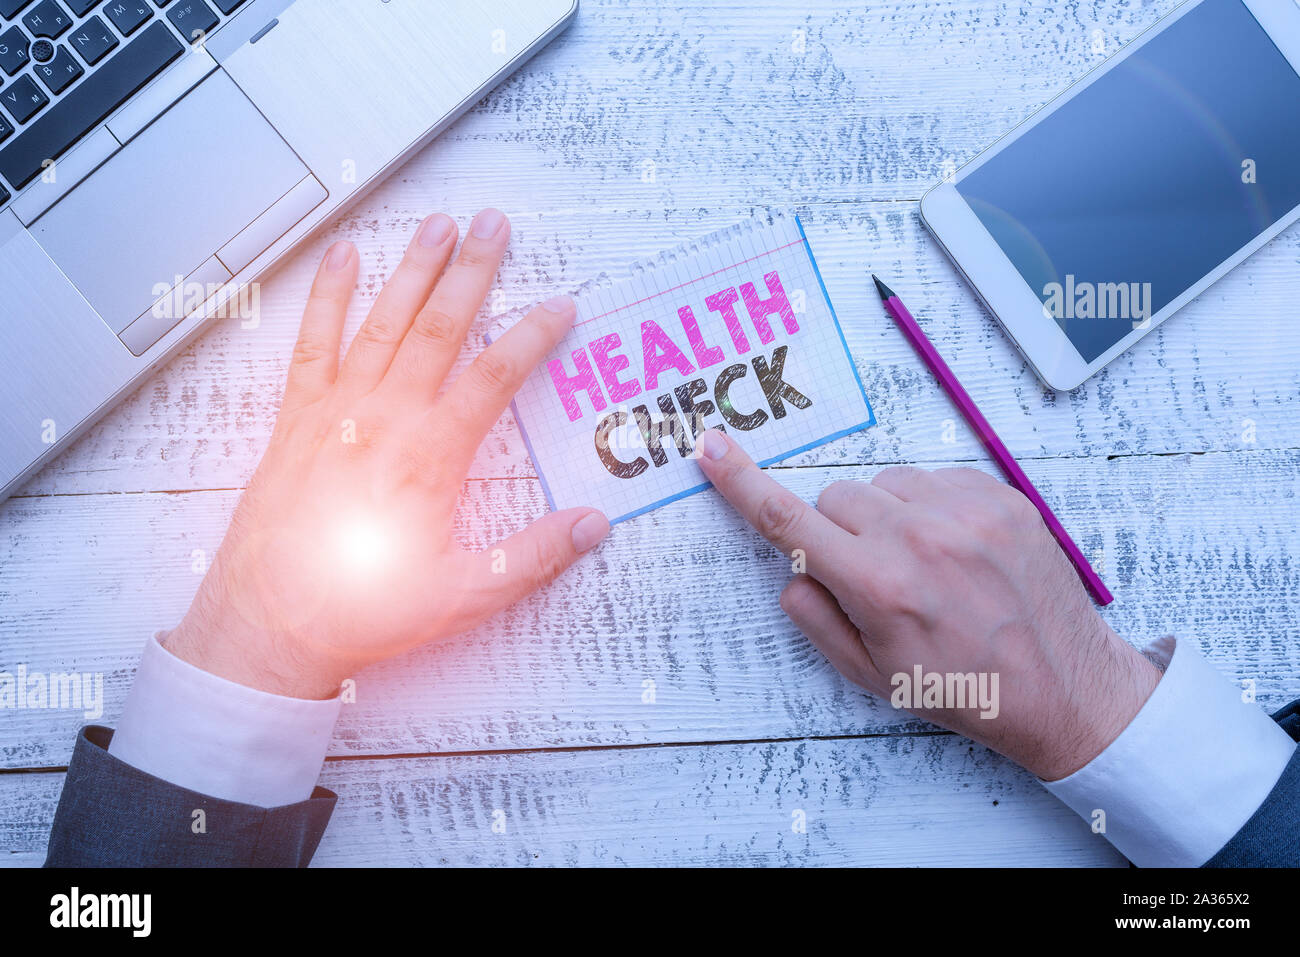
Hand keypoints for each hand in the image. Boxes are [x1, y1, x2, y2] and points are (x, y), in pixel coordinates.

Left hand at [166, 210, 608, 698]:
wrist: (267, 625)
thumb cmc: (362, 612)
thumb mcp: (461, 595)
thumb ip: (531, 557)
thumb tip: (592, 526)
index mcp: (430, 457)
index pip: (494, 378)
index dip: (532, 337)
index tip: (560, 306)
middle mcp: (384, 419)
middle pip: (439, 329)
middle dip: (472, 271)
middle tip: (493, 223)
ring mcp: (336, 412)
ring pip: (383, 323)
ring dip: (412, 271)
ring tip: (437, 223)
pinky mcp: (297, 418)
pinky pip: (313, 344)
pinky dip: (327, 299)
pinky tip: (342, 259)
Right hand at [693, 429, 1158, 780]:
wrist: (1064, 689)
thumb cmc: (963, 689)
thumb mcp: (870, 675)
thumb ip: (814, 617)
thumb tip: (794, 568)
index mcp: (878, 584)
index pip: (788, 521)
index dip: (740, 483)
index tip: (711, 449)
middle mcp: (920, 536)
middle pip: (836, 497)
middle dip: (839, 531)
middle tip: (873, 577)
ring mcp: (966, 511)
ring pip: (884, 484)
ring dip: (886, 515)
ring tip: (923, 565)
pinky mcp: (1002, 496)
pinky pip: (934, 479)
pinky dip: (930, 508)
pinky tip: (954, 551)